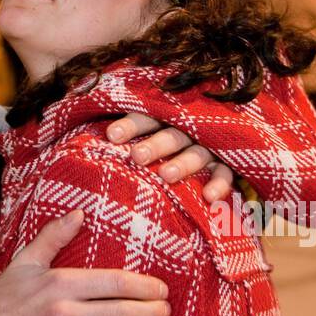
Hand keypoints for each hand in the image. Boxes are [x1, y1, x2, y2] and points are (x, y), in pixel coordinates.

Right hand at [0, 210, 169, 315]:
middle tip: (165, 309)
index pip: (116, 282)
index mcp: (59, 283)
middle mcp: (64, 313)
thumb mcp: (24, 262)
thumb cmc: (1, 302)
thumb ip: (53, 236)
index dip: (146, 286)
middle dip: (154, 312)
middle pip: (125, 312)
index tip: (160, 288)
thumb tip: (78, 212)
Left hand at [105, 113, 234, 201]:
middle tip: (136, 156)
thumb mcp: (149, 128)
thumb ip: (123, 135)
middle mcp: (188, 129)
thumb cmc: (166, 138)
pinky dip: (219, 184)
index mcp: (166, 117)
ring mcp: (210, 146)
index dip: (130, 125)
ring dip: (183, 163)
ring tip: (166, 176)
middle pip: (171, 135)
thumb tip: (85, 141)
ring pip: (197, 153)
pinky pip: (226, 173)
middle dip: (155, 145)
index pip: (146, 116)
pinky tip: (209, 198)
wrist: (225, 128)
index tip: (111, 136)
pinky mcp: (230, 163)